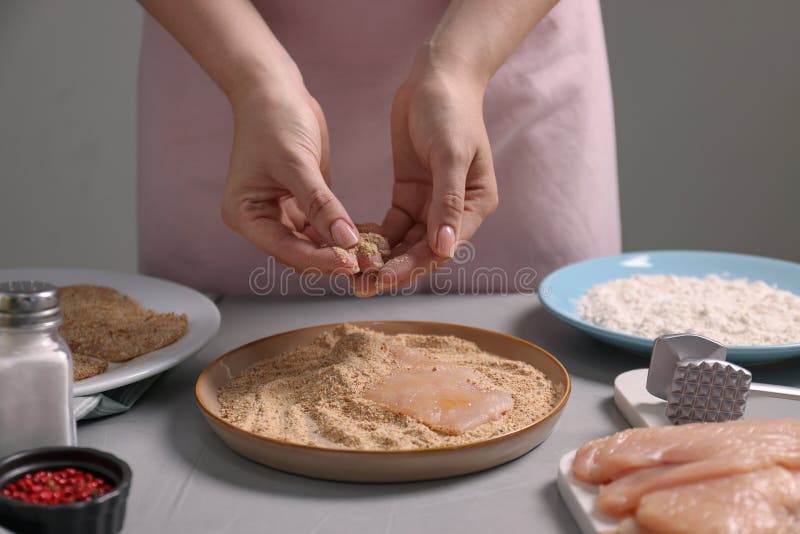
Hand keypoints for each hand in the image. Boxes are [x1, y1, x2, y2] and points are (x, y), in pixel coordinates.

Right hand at [221, 83, 359, 273]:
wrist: (275, 89)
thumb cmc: (273, 119)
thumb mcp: (297, 163)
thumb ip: (321, 204)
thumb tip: (346, 240)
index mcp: (245, 215)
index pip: (284, 248)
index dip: (318, 259)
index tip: (350, 263)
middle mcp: (261, 220)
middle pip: (300, 253)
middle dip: (333, 259)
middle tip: (369, 264)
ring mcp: (283, 214)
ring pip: (315, 245)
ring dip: (342, 249)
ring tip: (374, 254)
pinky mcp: (303, 205)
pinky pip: (325, 228)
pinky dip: (345, 233)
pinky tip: (371, 237)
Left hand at [354, 55, 498, 295]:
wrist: (437, 76)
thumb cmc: (451, 111)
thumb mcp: (450, 155)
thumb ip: (447, 202)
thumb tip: (443, 249)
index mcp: (475, 206)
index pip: (442, 248)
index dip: (413, 266)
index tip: (383, 278)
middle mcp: (454, 210)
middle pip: (422, 251)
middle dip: (393, 269)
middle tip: (361, 287)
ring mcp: (430, 202)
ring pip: (405, 241)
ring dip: (382, 258)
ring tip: (352, 274)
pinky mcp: (409, 192)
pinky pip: (392, 224)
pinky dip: (376, 235)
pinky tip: (353, 245)